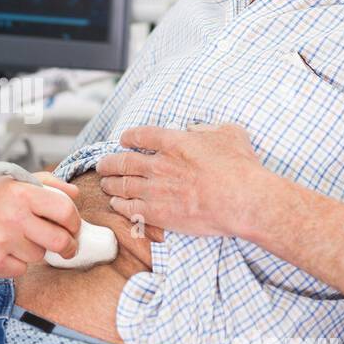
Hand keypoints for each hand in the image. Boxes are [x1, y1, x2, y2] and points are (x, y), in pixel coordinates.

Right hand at [0, 172, 80, 276]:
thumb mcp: (9, 181)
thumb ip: (45, 183)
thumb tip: (74, 194)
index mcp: (20, 192)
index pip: (65, 210)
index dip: (74, 222)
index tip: (72, 227)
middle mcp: (13, 216)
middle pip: (60, 241)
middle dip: (67, 246)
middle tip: (65, 247)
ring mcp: (2, 240)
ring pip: (39, 257)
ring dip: (34, 252)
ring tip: (18, 240)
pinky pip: (21, 270)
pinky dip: (16, 264)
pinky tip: (4, 251)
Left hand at [96, 123, 270, 237]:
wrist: (241, 200)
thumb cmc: (240, 167)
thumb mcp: (229, 133)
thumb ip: (209, 130)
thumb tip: (200, 131)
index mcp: (173, 142)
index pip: (141, 136)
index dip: (129, 138)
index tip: (124, 140)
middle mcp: (159, 165)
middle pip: (123, 162)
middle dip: (109, 163)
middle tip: (102, 165)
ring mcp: (156, 190)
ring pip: (122, 185)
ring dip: (110, 183)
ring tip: (105, 183)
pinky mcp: (158, 214)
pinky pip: (130, 208)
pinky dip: (119, 205)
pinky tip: (116, 204)